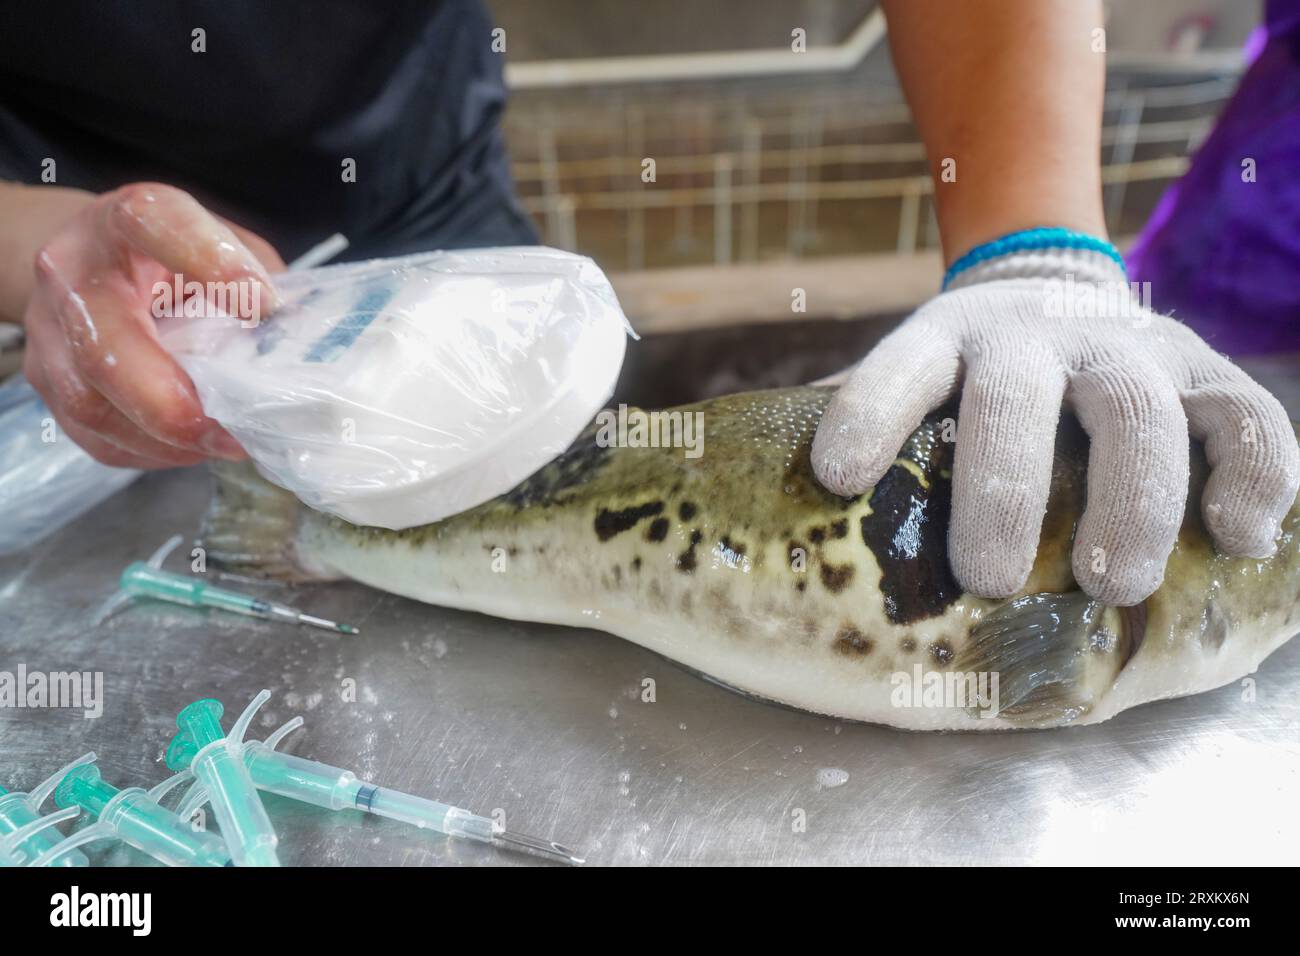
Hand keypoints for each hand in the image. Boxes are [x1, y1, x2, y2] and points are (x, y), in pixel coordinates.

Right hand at [22, 182, 283, 467]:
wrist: (89, 264)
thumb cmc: (169, 256)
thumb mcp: (218, 243)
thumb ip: (258, 278)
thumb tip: (302, 335)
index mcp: (122, 221)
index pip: (152, 222)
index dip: (208, 259)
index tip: (263, 303)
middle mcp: (73, 272)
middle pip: (103, 345)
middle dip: (170, 401)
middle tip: (228, 429)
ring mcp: (51, 333)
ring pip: (91, 404)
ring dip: (164, 438)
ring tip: (223, 442)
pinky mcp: (48, 384)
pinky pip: (94, 436)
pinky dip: (150, 451)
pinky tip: (191, 447)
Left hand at [812, 271, 1298, 605]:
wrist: (1052, 288)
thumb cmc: (965, 374)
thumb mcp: (911, 375)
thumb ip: (867, 430)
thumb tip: (777, 525)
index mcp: (945, 338)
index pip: (900, 366)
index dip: (869, 412)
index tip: (838, 476)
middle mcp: (1033, 335)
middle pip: (1017, 400)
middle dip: (1002, 489)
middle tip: (984, 574)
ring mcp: (1125, 346)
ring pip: (1137, 410)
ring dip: (1131, 499)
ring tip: (1113, 583)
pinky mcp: (1204, 366)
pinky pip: (1248, 414)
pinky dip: (1256, 471)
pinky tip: (1242, 534)